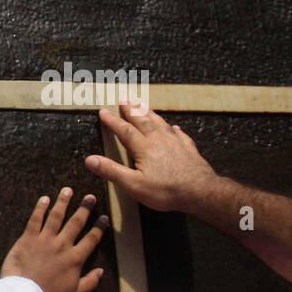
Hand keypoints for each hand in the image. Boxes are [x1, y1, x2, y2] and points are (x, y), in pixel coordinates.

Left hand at [0, 188, 108, 291]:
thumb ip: (90, 283)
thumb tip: (101, 272)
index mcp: (75, 258)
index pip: (91, 239)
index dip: (99, 227)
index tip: (105, 217)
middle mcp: (62, 245)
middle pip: (76, 222)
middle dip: (85, 208)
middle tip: (90, 197)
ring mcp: (44, 240)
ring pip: (56, 216)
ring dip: (63, 202)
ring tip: (67, 190)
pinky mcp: (27, 239)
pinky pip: (35, 219)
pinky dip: (40, 208)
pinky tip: (44, 199)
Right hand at [86, 105, 218, 212]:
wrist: (200, 192)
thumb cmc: (166, 190)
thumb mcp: (133, 185)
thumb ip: (111, 171)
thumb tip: (90, 160)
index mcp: (144, 148)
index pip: (124, 130)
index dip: (113, 121)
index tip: (103, 112)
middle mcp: (159, 140)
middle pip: (143, 120)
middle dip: (131, 110)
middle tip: (124, 99)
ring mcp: (176, 143)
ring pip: (160, 123)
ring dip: (149, 113)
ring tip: (143, 104)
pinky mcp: (189, 149)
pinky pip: (179, 134)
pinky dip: (173, 129)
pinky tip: (173, 127)